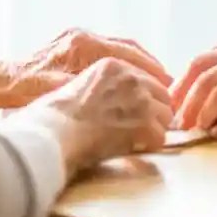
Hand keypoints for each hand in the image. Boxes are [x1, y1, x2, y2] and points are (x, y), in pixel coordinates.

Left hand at [0, 29, 170, 111]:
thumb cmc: (27, 90)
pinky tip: (132, 78)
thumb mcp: (59, 91)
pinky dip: (124, 63)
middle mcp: (83, 36)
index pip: (126, 53)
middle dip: (150, 65)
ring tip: (157, 81)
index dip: (148, 69)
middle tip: (169, 82)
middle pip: (127, 46)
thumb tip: (118, 98)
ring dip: (139, 63)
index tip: (166, 83)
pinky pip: (109, 51)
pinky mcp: (75, 45)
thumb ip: (88, 89)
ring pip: (120, 47)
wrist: (3, 81)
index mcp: (82, 44)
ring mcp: (79, 38)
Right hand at [17, 57, 172, 171]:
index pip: (147, 74)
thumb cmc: (50, 118)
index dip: (149, 93)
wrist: (50, 136)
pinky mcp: (143, 123)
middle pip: (162, 93)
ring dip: (154, 129)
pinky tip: (135, 150)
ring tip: (137, 141)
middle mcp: (129, 77)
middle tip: (143, 127)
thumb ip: (99, 86)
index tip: (149, 105)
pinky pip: (160, 137)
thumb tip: (111, 100)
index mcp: (111, 65)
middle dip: (155, 111)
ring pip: (166, 115)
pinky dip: (149, 146)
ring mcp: (139, 99)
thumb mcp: (73, 85)